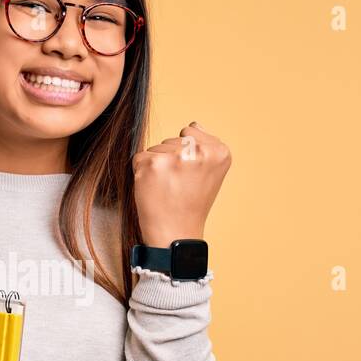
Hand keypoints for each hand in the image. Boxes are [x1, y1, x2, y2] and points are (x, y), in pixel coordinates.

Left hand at [132, 121, 231, 247]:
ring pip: (156, 148)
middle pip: (173, 140)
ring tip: (167, 189)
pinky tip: (154, 190)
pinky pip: (140, 157)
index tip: (191, 176)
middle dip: (171, 160)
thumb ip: (203, 146)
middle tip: (178, 186)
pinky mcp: (152, 164)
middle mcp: (200, 152)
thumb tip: (192, 126)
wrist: (176, 234)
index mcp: (220, 151)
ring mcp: (176, 157)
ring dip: (157, 166)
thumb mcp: (209, 172)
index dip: (186, 155)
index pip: (191, 132)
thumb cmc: (190, 204)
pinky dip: (142, 172)